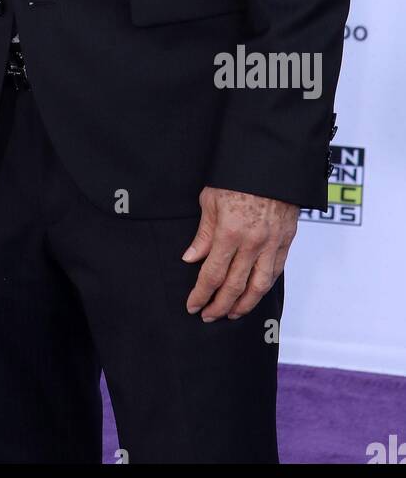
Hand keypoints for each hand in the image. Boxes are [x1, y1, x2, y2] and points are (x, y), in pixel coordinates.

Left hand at [182, 186, 298, 321]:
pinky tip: (254, 294)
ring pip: (259, 286)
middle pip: (234, 286)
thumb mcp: (211, 200)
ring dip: (244, 305)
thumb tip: (191, 258)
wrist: (272, 161)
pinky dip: (264, 287)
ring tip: (232, 314)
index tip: (192, 305)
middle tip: (208, 316)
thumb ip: (203, 233)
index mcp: (229, 232)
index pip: (212, 274)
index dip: (201, 294)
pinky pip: (276, 272)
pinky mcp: (286, 241)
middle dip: (219, 306)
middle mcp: (252, 243)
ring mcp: (272, 244)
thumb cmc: (237, 176)